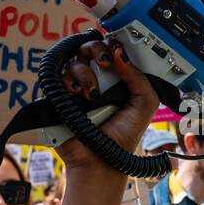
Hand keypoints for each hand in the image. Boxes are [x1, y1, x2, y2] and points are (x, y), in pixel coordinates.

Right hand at [56, 37, 159, 172]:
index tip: (117, 51)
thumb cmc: (123, 136)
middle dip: (97, 49)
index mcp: (117, 79)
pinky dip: (69, 81)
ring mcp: (77, 87)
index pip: (112, 50)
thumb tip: (120, 53)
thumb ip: (139, 77)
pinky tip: (78, 95)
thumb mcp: (144, 104)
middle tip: (104, 62)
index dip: (113, 45)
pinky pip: (59, 76)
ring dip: (85, 73)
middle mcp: (96, 80)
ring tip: (93, 95)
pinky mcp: (61, 95)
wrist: (100, 159)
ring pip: (74, 60)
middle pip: (89, 48)